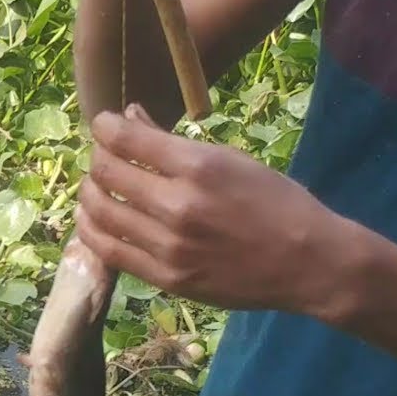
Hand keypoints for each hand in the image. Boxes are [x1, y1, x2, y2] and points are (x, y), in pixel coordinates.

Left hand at [75, 104, 350, 315]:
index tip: (103, 124)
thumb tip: (129, 117)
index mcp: (198, 168)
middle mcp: (177, 206)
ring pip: (99, 212)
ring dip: (88, 193)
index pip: (124, 139)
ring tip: (95, 187)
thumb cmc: (276, 203)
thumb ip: (173, 143)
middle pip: (105, 173)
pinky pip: (108, 251)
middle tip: (104, 156)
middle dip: (97, 158)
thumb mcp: (230, 160)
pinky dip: (91, 230)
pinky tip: (93, 220)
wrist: (308, 262)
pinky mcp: (165, 278)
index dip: (103, 127)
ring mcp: (168, 246)